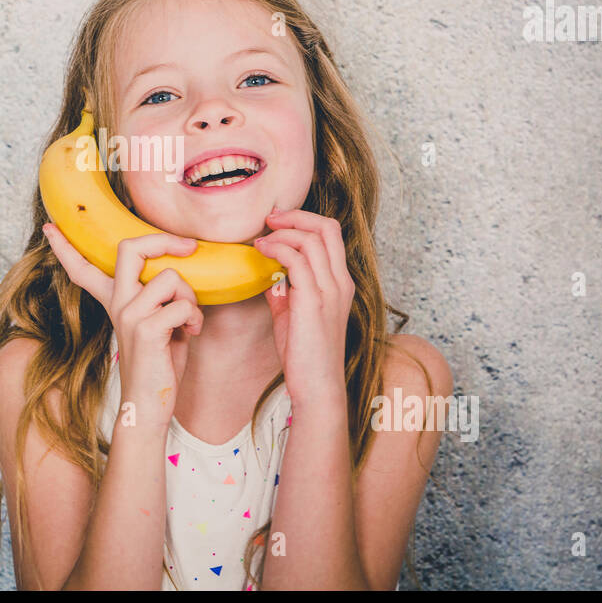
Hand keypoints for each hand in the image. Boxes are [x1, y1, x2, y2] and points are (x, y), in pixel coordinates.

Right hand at [42, 222, 202, 427]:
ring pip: (169, 277)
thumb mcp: (156, 323)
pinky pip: (183, 305)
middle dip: (163, 240)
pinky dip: (195, 318)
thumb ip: (159, 297)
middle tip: (187, 247)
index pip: (82, 269)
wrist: (148, 407)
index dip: (65, 247)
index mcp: (114, 302)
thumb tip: (179, 271)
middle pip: (129, 248)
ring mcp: (128, 315)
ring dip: (190, 297)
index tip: (49, 227)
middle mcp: (117, 304)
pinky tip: (190, 333)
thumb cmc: (158, 364)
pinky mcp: (145, 329)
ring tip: (188, 320)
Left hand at [253, 208, 353, 410]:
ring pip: (311, 239)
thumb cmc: (304, 355)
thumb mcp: (292, 315)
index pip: (330, 235)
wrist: (317, 386)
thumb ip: (284, 292)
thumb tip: (268, 274)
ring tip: (261, 239)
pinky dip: (277, 249)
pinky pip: (297, 259)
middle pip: (327, 228)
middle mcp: (340, 282)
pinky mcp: (314, 300)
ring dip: (282, 232)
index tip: (277, 223)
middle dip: (295, 216)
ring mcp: (330, 290)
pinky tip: (262, 253)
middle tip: (269, 219)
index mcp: (340, 283)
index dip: (304, 221)